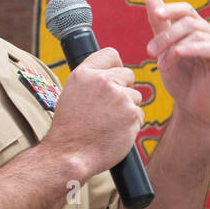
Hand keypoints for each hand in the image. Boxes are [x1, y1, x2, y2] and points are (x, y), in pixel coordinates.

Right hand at [43, 47, 143, 177]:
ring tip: (108, 123)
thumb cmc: (70, 128)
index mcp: (85, 74)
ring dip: (128, 109)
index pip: (110, 54)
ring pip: (136, 96)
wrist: (70, 154)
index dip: (116, 66)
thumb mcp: (72, 94)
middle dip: (124, 89)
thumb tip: (112, 73)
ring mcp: (120, 97)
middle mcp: (103, 81)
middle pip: (128, 75)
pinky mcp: (132, 114)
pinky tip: (115, 132)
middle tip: (110, 108)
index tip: (115, 77)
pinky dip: (131, 124)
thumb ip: (92, 81)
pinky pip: (139, 115)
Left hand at [144, 0, 209, 128]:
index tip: (156, 15)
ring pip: (197, 34)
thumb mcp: (166, 52)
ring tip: (162, 65)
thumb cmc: (182, 81)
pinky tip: (178, 54)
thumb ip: (160, 26)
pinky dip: (192, 49)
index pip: (186, 10)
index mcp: (200, 30)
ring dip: (174, 48)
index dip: (171, 9)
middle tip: (150, 52)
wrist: (194, 110)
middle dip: (166, 36)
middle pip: (189, 22)